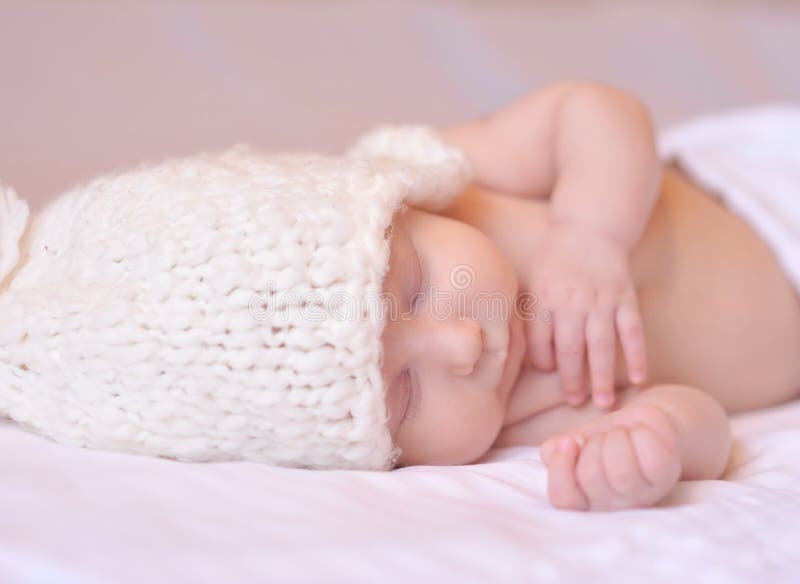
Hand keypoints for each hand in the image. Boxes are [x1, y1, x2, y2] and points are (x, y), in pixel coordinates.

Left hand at [523, 222, 646, 407]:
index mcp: (544, 299)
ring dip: (602, 376)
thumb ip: (524, 314)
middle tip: (574, 402)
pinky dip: (636, 355)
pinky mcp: (625, 298)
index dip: (543, 362)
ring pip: (602, 345)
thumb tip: (514, 352)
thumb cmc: (552, 263)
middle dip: (572, 379)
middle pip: (570, 348)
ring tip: (603, 403)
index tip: (548, 374)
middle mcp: (571, 302)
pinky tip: (637, 378)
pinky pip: (632, 331)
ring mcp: (601, 300)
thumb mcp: (529, 281)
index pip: (540, 341)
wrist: (588, 230)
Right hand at [540, 403, 681, 510]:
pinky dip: (640, 432)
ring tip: (620, 435)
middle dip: (592, 445)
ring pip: (620, 469)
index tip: (568, 442)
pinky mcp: (665, 476)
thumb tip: (558, 449)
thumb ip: (555, 451)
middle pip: (591, 477)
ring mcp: (642, 494)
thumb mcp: (574, 442)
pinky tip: (640, 434)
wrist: (645, 426)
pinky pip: (646, 452)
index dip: (561, 469)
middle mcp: (614, 505)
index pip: (564, 500)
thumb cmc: (605, 437)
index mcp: (587, 500)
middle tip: (602, 439)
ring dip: (615, 437)